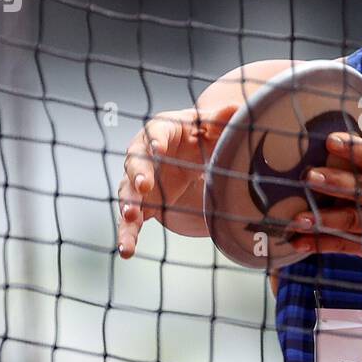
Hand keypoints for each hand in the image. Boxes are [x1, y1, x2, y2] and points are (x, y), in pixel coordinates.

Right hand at [116, 104, 236, 256]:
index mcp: (161, 131)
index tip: (159, 148)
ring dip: (128, 206)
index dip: (156, 140)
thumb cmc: (199, 134)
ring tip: (130, 218)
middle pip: (136, 163)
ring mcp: (138, 182)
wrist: (189, 153)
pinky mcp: (141, 205)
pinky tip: (126, 251)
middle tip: (143, 186)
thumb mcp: (210, 126)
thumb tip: (235, 110)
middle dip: (138, 174)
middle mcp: (143, 155)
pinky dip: (128, 235)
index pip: (156, 133)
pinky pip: (131, 221)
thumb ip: (219, 120)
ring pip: (128, 194)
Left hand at [286, 132, 361, 258]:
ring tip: (297, 219)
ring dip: (323, 219)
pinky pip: (347, 245)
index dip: (354, 150)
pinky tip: (299, 242)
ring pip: (354, 221)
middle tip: (308, 176)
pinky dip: (321, 243)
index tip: (330, 141)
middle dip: (335, 183)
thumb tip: (323, 146)